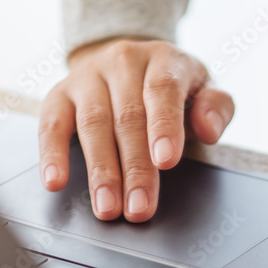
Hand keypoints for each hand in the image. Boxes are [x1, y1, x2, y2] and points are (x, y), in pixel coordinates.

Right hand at [38, 38, 234, 221]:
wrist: (127, 62)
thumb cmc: (170, 87)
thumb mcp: (204, 89)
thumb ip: (216, 108)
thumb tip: (209, 130)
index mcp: (163, 58)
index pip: (163, 90)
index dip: (164, 127)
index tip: (166, 161)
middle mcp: (122, 61)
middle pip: (128, 118)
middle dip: (134, 168)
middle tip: (139, 207)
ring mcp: (87, 77)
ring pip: (92, 125)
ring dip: (100, 172)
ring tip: (108, 208)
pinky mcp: (59, 94)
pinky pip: (51, 125)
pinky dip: (52, 154)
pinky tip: (56, 181)